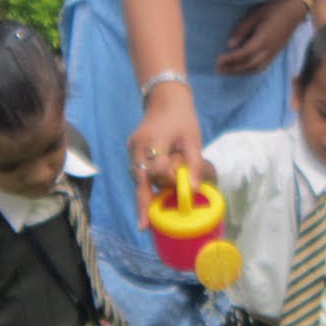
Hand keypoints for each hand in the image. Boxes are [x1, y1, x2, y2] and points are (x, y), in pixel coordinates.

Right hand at [129, 83, 202, 227]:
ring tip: (152, 210)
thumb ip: (193, 165)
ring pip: (138, 177)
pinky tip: (153, 195)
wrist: (165, 98)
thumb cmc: (182, 119)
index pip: (155, 171)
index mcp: (153, 141)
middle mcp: (137, 147)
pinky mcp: (132, 150)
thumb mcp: (193, 140)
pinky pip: (138, 171)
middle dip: (144, 202)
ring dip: (148, 191)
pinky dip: (146, 183)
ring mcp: (132, 149)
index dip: (163, 187)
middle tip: (144, 226)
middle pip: (140, 180)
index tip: (170, 201)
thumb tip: (191, 191)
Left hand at [215, 0, 306, 75]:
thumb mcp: (255, 14)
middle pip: (249, 65)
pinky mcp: (276, 54)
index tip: (218, 60)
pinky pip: (262, 67)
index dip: (230, 59)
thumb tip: (229, 45)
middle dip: (233, 69)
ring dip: (240, 72)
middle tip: (218, 69)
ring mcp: (274, 53)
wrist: (294, 10)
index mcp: (264, 39)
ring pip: (256, 69)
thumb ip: (242, 29)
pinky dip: (250, 71)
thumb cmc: (274, 8)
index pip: (244, 54)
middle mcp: (269, 49)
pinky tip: (241, 69)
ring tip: (227, 71)